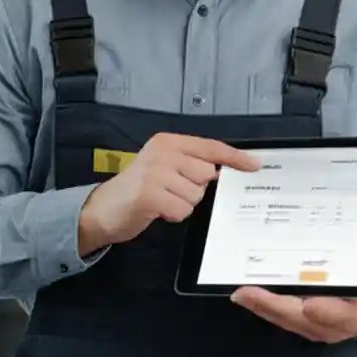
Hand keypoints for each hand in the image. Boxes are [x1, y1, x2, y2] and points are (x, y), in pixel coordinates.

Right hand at [78, 133, 259, 253]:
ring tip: (162, 200)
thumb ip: (191, 163)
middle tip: (171, 190)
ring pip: (196, 195)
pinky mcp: (150, 194)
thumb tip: (224, 170)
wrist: (102, 209)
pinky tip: (157, 210)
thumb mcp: (164, 166)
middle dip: (195, 189)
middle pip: (206, 175)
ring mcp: (156, 172)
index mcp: (168, 141)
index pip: (210, 147)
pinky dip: (173, 215)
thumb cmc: (139, 188)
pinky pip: (182, 210)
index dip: (235, 158)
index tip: (254, 165)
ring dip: (182, 204)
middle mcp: (163, 152)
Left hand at [231, 234, 356, 343]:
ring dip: (262, 308)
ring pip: (286, 321)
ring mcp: (316, 327)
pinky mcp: (302, 324)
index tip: (310, 304)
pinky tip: (245, 293)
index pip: (343, 315)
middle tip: (249, 292)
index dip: (326, 312)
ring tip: (240, 292)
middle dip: (275, 308)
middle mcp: (336, 325)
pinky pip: (281, 318)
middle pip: (302, 319)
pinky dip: (264, 307)